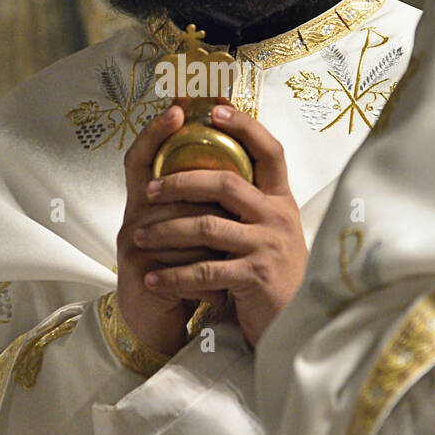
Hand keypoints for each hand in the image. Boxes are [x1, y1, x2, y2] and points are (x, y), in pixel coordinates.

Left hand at [134, 103, 308, 346]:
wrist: (295, 324)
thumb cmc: (271, 273)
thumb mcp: (267, 231)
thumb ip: (246, 205)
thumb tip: (205, 172)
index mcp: (280, 200)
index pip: (269, 150)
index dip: (244, 126)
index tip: (213, 111)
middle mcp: (278, 217)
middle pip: (227, 182)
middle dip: (181, 181)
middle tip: (148, 190)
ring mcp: (269, 246)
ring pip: (208, 226)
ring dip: (166, 231)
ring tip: (139, 238)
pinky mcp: (256, 277)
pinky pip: (206, 271)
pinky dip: (174, 276)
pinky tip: (152, 279)